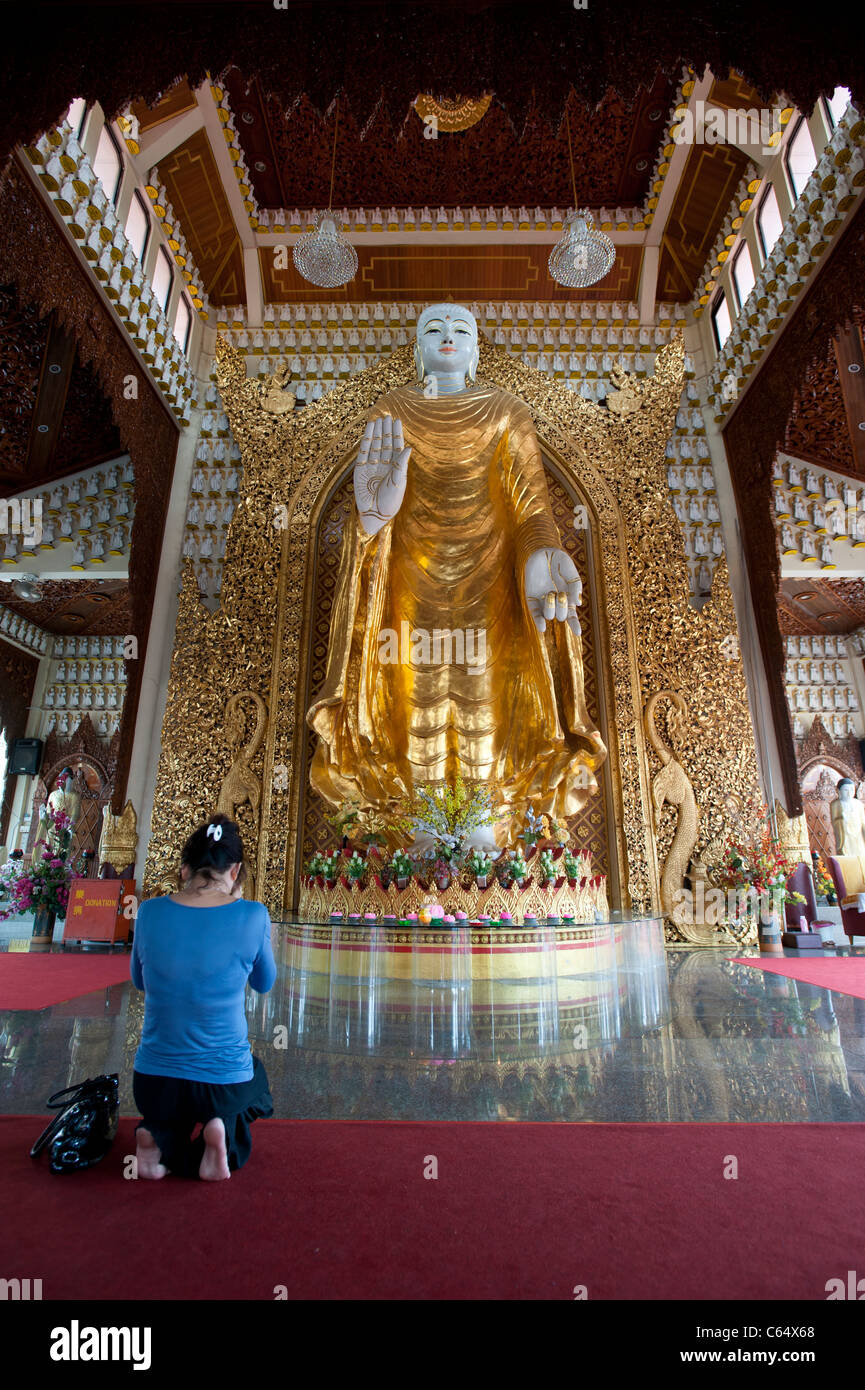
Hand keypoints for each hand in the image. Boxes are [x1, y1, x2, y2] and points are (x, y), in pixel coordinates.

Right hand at [354, 415, 410, 535]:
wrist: (374, 514)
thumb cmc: (390, 501)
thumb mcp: (399, 482)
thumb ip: (402, 464)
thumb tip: (409, 448)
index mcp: (396, 467)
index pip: (397, 446)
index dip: (396, 433)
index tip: (397, 420)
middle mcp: (384, 464)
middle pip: (385, 443)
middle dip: (386, 430)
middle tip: (387, 415)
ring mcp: (372, 465)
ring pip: (375, 444)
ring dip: (377, 432)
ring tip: (378, 418)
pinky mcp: (360, 468)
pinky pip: (364, 450)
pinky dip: (367, 439)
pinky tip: (369, 428)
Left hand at [524, 547, 582, 635]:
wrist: (540, 551)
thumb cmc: (557, 559)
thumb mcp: (569, 569)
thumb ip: (575, 584)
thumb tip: (578, 604)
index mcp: (568, 596)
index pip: (572, 615)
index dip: (575, 624)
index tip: (578, 633)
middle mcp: (556, 602)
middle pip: (561, 615)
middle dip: (563, 607)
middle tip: (562, 594)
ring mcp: (543, 601)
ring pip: (549, 615)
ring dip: (552, 607)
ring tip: (551, 593)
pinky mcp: (531, 598)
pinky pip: (535, 613)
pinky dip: (538, 621)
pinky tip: (542, 627)